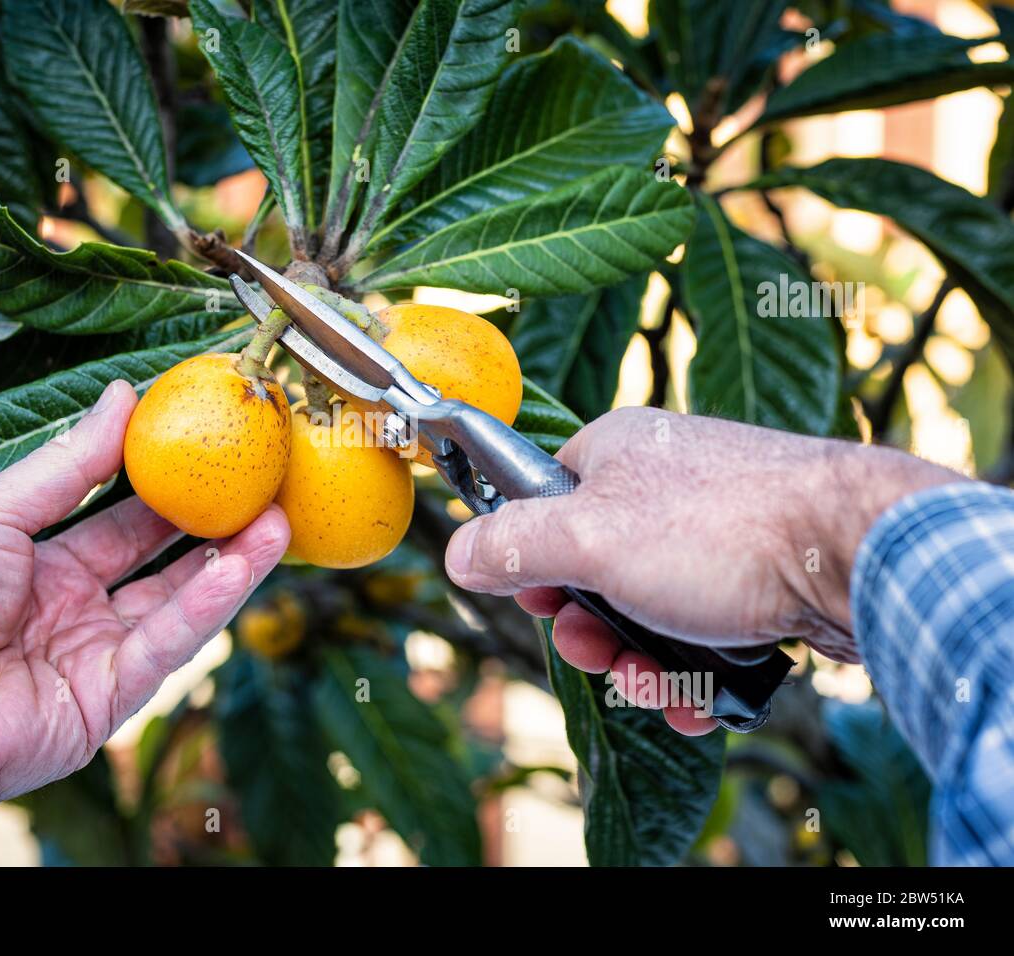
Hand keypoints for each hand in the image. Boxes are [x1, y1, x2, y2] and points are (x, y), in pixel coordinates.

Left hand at [0, 381, 289, 850]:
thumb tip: (122, 394)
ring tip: (280, 516)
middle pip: (161, 560)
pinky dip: (208, 605)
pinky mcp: (108, 701)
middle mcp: (74, 611)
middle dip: (215, 524)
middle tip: (264, 480)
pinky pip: (166, 646)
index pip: (121, 518)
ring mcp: (94, 657)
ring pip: (177, 604)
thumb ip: (68, 462)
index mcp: (39, 565)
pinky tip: (244, 563)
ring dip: (230, 564)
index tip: (214, 441)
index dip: (167, 482)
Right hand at [444, 407, 959, 733]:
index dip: (533, 562)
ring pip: (647, 609)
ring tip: (660, 683)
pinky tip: (698, 694)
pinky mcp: (758, 575)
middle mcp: (665, 484)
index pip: (543, 501)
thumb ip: (514, 545)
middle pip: (593, 569)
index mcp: (616, 452)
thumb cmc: (721, 530)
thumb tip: (456, 554)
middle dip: (591, 630)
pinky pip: (700, 628)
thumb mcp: (589, 540)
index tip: (541, 600)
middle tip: (602, 654)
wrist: (857, 552)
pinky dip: (691, 667)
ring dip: (641, 662)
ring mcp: (715, 530)